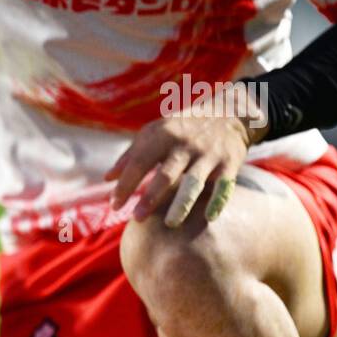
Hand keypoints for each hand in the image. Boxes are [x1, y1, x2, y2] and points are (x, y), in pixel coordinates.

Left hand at [106, 93, 263, 228]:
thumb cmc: (180, 128)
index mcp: (163, 135)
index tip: (114, 205)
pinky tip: (209, 217)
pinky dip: (218, 200)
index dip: (125, 185)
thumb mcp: (154, 132)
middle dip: (151, 197)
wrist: (227, 113)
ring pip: (194, 182)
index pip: (139, 162)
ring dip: (182, 203)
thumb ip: (130, 155)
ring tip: (170, 223)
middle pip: (166, 174)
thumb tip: (107, 179)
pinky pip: (224, 185)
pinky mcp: (229, 163)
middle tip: (137, 218)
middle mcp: (186, 145)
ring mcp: (208, 155)